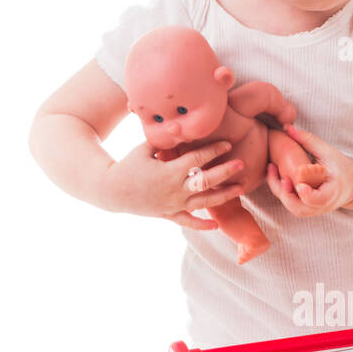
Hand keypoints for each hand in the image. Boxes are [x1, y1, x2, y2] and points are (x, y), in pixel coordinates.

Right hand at [100, 139, 246, 230]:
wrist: (110, 191)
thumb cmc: (127, 166)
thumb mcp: (144, 149)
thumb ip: (163, 141)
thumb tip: (178, 125)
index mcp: (169, 171)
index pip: (197, 159)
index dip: (213, 150)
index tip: (228, 144)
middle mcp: (175, 189)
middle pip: (206, 180)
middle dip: (225, 172)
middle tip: (242, 163)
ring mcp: (173, 204)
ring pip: (203, 202)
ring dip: (223, 196)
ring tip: (240, 189)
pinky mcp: (168, 214)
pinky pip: (187, 222)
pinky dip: (201, 225)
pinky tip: (216, 226)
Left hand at [266, 122, 352, 216]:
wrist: (351, 185)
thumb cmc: (340, 167)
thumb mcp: (328, 151)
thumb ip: (308, 140)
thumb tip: (287, 127)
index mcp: (333, 191)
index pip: (319, 199)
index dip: (308, 195)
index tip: (299, 185)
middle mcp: (323, 205)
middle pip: (301, 208)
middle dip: (286, 194)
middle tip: (280, 176)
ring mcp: (315, 210)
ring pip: (294, 209)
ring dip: (280, 192)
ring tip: (273, 172)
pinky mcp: (307, 210)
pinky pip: (292, 205)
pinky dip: (282, 193)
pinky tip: (276, 177)